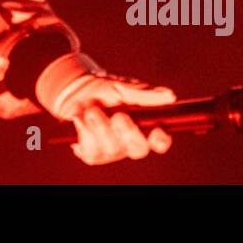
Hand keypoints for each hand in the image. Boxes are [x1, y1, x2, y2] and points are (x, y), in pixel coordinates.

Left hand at [58, 75, 175, 166]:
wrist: (71, 90)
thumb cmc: (102, 89)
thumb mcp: (123, 88)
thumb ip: (145, 95)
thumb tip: (170, 96)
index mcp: (142, 127)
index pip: (160, 141)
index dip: (161, 139)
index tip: (157, 129)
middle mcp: (129, 143)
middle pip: (138, 149)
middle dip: (128, 132)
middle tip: (118, 116)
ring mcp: (111, 150)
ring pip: (112, 149)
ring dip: (100, 126)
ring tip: (91, 109)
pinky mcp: (93, 154)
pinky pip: (92, 150)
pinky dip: (84, 131)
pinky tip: (79, 119)